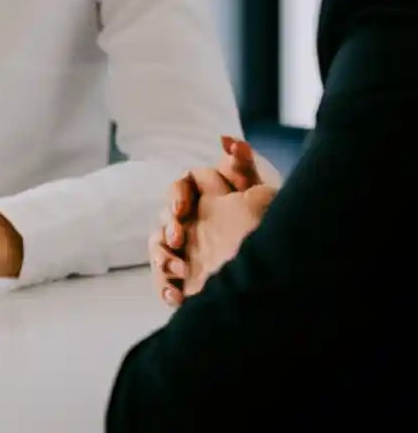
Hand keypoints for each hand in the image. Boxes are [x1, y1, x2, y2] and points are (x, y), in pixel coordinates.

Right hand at [149, 136, 269, 306]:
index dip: (177, 194)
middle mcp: (201, 227)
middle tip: (178, 239)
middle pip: (166, 215)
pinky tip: (178, 293)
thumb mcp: (263, 200)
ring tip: (179, 270)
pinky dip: (163, 285)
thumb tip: (225, 138)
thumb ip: (243, 168)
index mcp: (216, 204)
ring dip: (162, 256)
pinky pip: (160, 279)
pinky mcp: (187, 283)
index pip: (185, 185)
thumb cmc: (269, 243)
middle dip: (167, 227)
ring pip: (158, 245)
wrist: (275, 291)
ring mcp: (192, 255)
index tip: (181, 210)